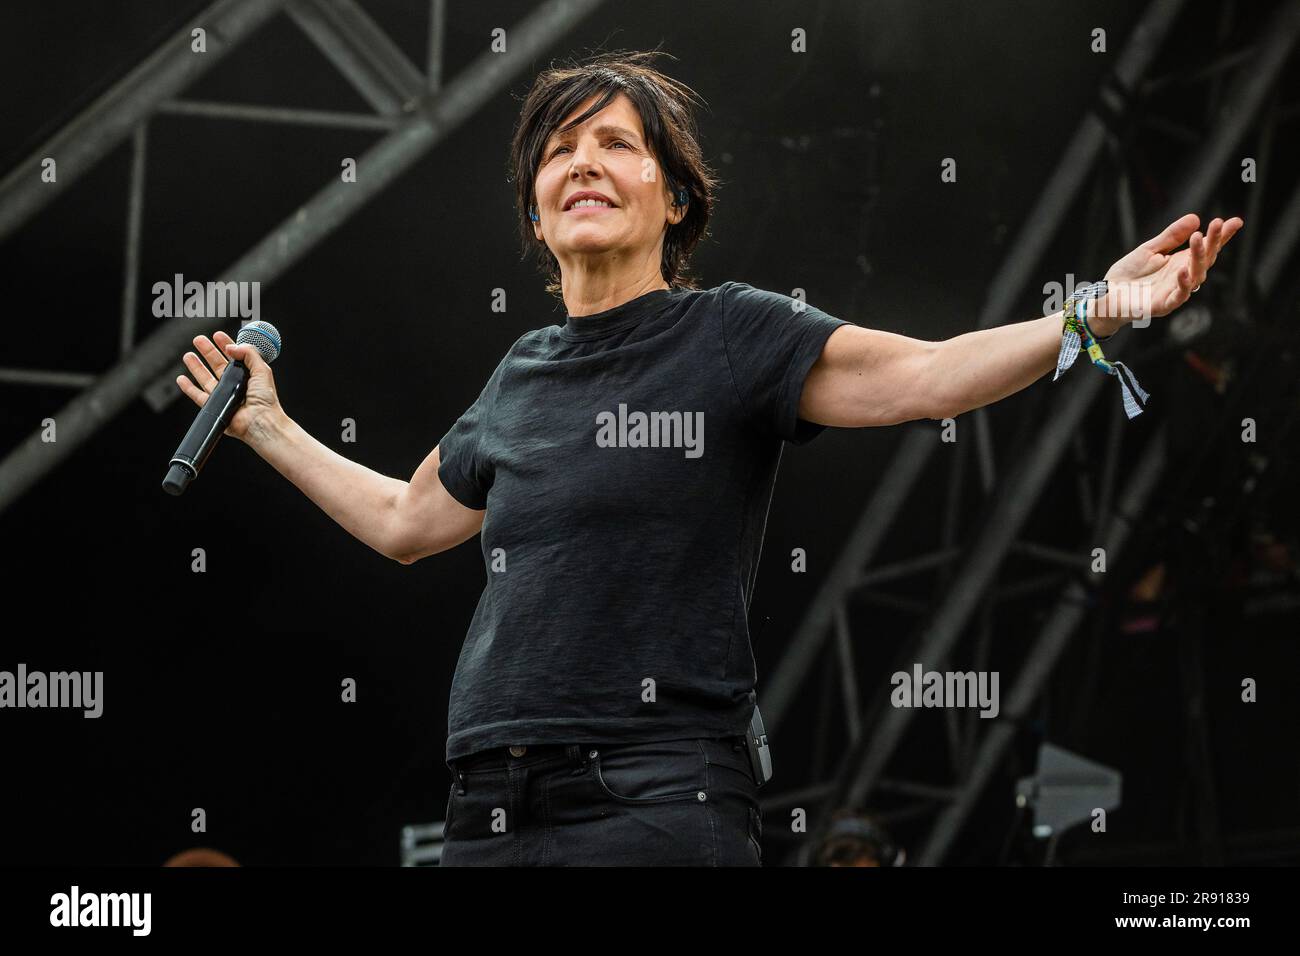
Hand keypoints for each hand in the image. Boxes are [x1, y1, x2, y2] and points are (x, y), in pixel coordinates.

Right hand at [175, 330, 283, 442]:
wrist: (260, 421)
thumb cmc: (266, 400)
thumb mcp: (262, 369)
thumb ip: (249, 353)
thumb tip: (231, 346)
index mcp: (248, 375)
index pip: (234, 357)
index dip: (225, 345)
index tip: (217, 335)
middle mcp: (235, 385)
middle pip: (217, 364)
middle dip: (207, 351)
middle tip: (198, 340)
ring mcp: (224, 396)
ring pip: (206, 378)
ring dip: (196, 366)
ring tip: (188, 355)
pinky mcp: (216, 407)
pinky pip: (198, 396)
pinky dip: (188, 388)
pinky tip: (182, 379)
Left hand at [1091, 213, 1243, 334]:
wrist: (1106, 295)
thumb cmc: (1128, 274)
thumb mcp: (1149, 249)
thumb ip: (1171, 236)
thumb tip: (1195, 217)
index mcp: (1181, 262)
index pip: (1206, 248)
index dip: (1221, 236)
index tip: (1235, 221)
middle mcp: (1183, 277)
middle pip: (1205, 260)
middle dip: (1214, 242)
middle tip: (1217, 224)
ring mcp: (1174, 292)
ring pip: (1196, 277)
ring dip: (1198, 257)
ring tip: (1198, 239)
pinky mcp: (1162, 306)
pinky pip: (1178, 297)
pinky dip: (1183, 285)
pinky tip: (1183, 270)